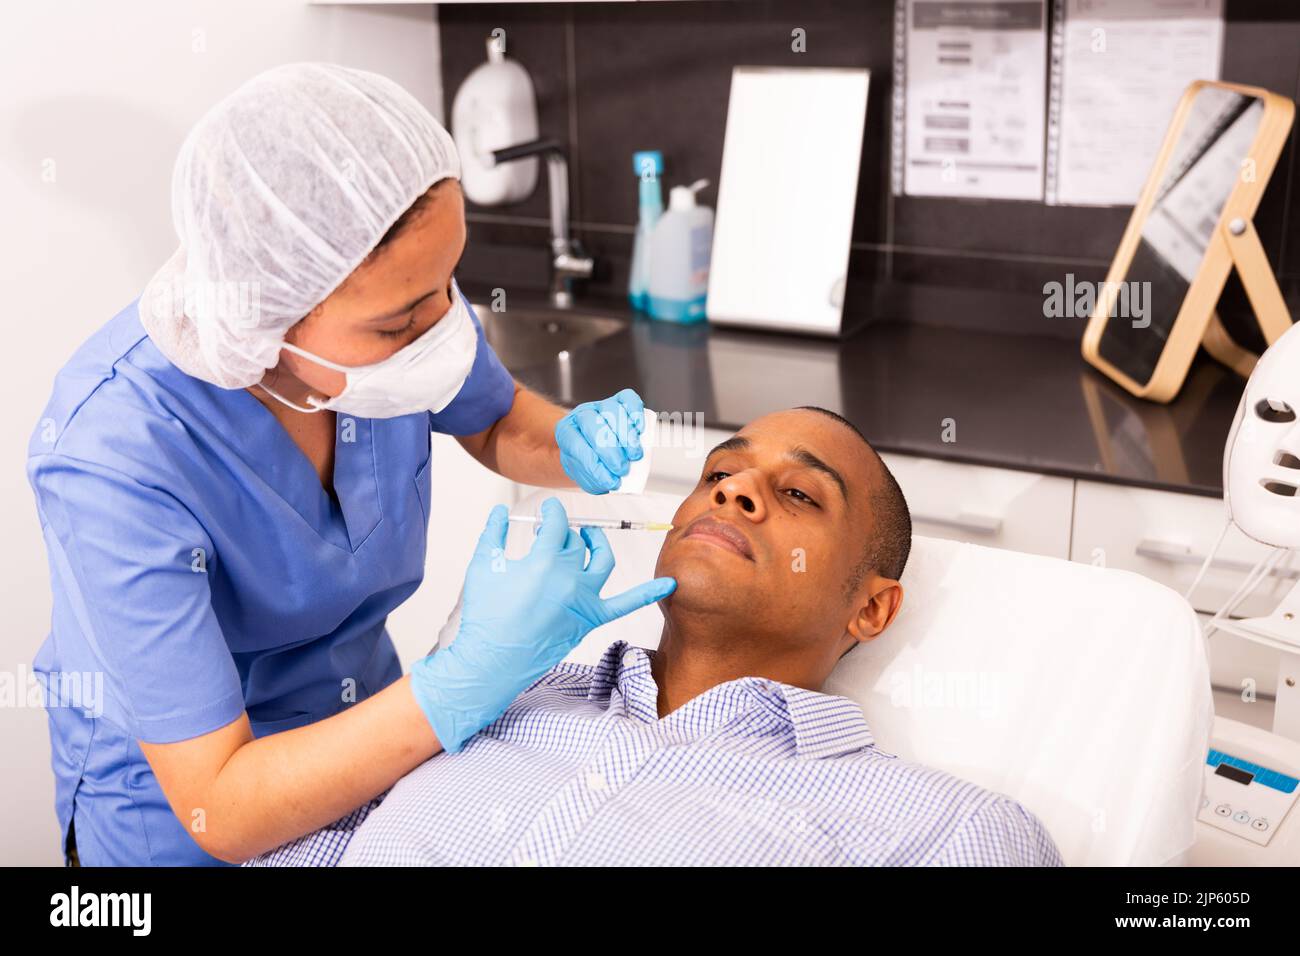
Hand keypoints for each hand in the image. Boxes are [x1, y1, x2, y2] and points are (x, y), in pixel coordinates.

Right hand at [408, 498, 675, 752]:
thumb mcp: (482, 567)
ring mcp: (583, 600)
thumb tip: (500, 510)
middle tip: (550, 533)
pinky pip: (625, 605)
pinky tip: (670, 584)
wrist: (492, 660)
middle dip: (562, 532)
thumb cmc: (485, 616)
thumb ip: (493, 533)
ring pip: (601, 561)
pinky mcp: (589, 620)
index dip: (551, 512)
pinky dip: (648, 593)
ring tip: (588, 536)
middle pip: (573, 543)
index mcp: (543, 561)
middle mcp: (569, 578)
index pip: (556, 525)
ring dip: (598, 543)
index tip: (546, 511)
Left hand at [555, 388, 645, 493]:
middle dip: (611, 452)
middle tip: (622, 469)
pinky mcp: (620, 400)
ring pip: (612, 411)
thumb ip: (598, 478)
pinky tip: (639, 431)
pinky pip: (628, 400)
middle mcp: (582, 415)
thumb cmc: (590, 460)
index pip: (576, 445)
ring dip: (626, 436)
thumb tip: (613, 480)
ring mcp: (601, 406)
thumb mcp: (588, 475)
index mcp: (566, 432)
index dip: (594, 465)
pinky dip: (636, 415)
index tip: (608, 481)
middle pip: (594, 426)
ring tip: (634, 456)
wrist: (595, 446)